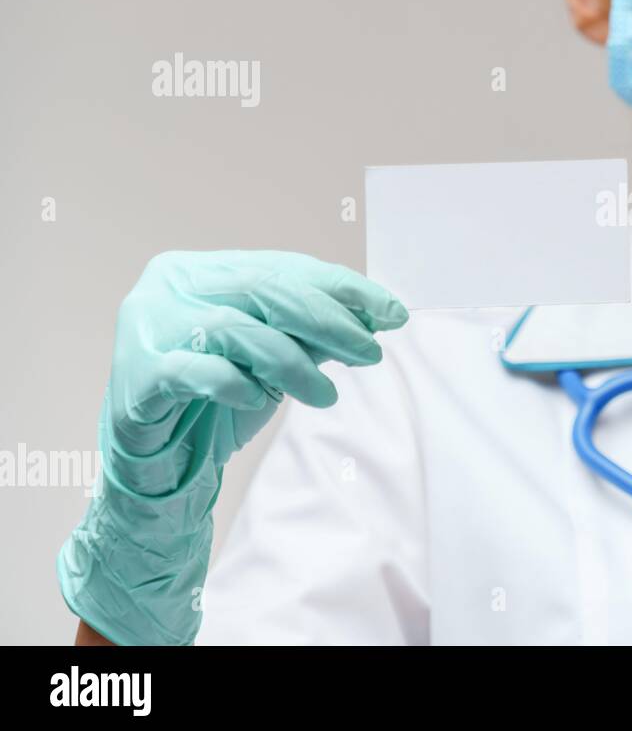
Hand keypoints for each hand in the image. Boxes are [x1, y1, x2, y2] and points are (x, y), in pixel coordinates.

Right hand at [58, 251, 407, 644]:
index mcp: (204, 270)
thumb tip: (378, 315)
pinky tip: (260, 400)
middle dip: (330, 321)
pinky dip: (237, 384)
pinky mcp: (138, 377)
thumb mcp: (278, 359)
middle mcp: (171, 286)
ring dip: (295, 363)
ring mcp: (149, 328)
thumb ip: (317, 332)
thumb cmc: (220, 400)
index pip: (285, 268)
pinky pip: (198, 371)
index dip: (343, 289)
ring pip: (237, 328)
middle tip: (372, 352)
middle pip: (265, 290)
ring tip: (327, 395)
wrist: (160, 462)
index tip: (393, 313)